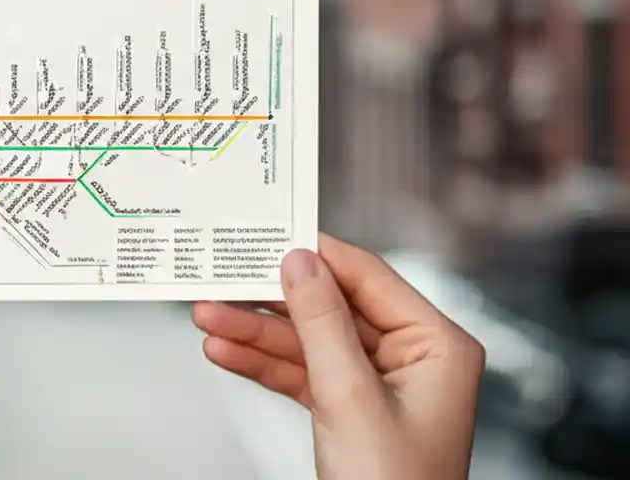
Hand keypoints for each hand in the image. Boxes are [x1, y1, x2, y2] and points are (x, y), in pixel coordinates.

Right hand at [192, 234, 484, 479]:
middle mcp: (413, 358)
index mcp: (438, 345)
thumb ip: (321, 324)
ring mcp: (380, 385)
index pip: (368, 278)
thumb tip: (300, 263)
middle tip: (224, 282)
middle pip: (330, 309)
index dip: (316, 256)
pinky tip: (226, 352)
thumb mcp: (350, 397)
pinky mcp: (350, 409)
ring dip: (255, 334)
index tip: (270, 237)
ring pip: (308, 342)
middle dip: (270, 304)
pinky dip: (263, 365)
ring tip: (208, 318)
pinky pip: (302, 373)